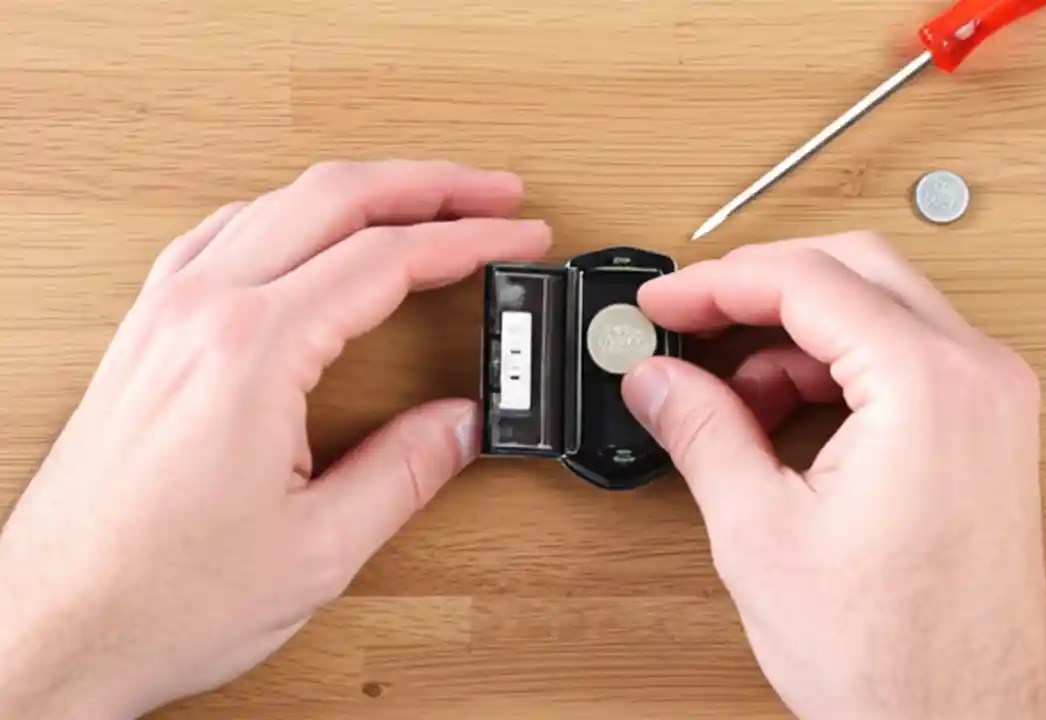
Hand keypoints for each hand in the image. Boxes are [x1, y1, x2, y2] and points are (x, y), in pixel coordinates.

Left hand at [0, 161, 550, 718]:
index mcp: (251, 350)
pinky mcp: (145, 334)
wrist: (51, 628)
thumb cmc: (156, 596)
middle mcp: (200, 311)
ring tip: (424, 201)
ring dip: (363, 191)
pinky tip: (312, 232)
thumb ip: (407, 471)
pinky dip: (290, 215)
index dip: (470, 241)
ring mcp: (163, 314)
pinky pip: (225, 234)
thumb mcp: (319, 547)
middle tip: (494, 193)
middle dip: (430, 185)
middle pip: (334, 197)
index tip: (519, 238)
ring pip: (278, 202)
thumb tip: (463, 424)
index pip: (387, 258)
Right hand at [622, 233, 1045, 718]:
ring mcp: (993, 402)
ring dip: (797, 332)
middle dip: (760, 288)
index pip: (809, 279)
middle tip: (691, 320)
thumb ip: (702, 432)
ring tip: (731, 393)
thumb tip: (659, 379)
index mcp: (928, 385)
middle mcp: (978, 377)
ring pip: (880, 308)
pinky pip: (906, 357)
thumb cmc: (893, 657)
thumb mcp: (762, 533)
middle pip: (853, 269)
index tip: (668, 303)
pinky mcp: (988, 432)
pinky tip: (783, 415)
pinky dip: (837, 366)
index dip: (720, 281)